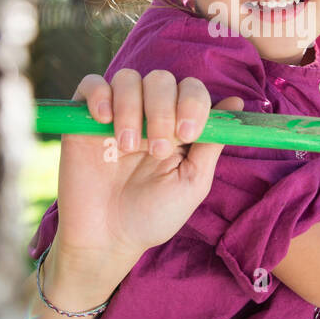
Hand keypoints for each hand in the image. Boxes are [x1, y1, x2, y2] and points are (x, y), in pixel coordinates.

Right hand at [54, 70, 242, 263]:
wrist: (107, 239)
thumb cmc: (153, 216)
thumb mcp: (191, 182)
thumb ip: (210, 144)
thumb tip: (237, 106)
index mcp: (177, 126)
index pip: (191, 89)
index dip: (193, 103)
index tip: (187, 134)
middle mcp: (148, 114)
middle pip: (161, 79)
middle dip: (163, 110)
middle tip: (158, 149)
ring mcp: (115, 115)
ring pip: (128, 78)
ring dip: (132, 107)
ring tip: (128, 146)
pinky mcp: (83, 120)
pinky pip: (91, 85)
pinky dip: (99, 94)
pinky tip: (103, 120)